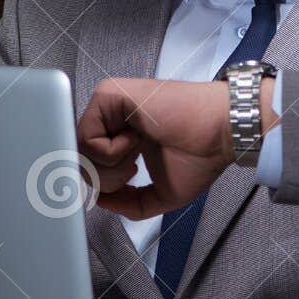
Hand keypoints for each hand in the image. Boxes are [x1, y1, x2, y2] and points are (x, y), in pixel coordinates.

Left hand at [77, 77, 229, 218]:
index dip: (103, 182)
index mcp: (124, 135)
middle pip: (80, 159)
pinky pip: (86, 137)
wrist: (219, 132)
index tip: (126, 183)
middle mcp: (113, 118)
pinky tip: (136, 139)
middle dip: (107, 179)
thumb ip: (129, 203)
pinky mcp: (107, 94)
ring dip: (111, 166)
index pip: (92, 162)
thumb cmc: (201, 154)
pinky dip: (111, 152)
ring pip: (79, 150)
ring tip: (137, 154)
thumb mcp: (161, 194)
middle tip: (134, 169)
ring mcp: (109, 105)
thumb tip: (101, 201)